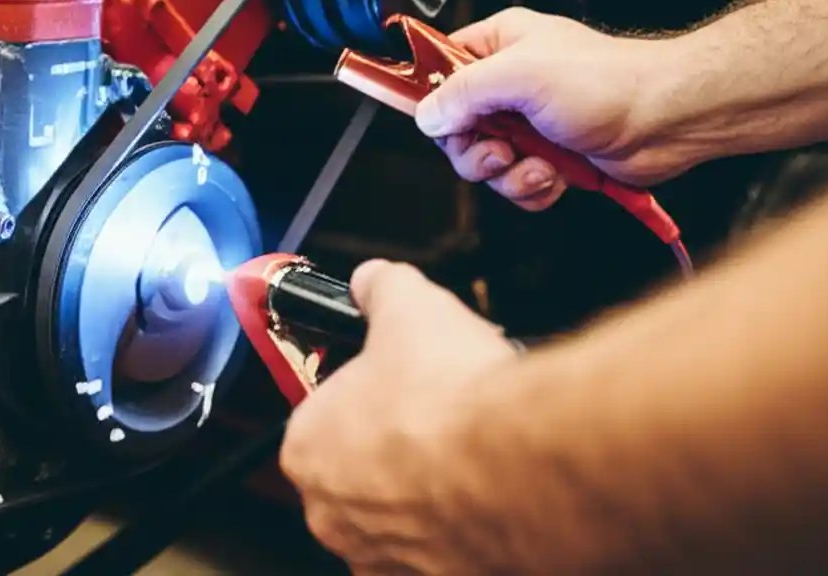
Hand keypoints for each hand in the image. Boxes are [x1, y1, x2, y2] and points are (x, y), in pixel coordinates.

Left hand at [279, 260, 518, 573]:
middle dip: (395, 448)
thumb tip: (373, 279)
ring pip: (400, 521)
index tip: (396, 384)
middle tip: (441, 417)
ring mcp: (383, 559)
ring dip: (429, 493)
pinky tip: (493, 496)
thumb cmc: (452, 396)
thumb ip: (380, 288)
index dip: (363, 396)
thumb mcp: (409, 304)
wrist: (521, 464)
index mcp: (306, 448)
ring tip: (475, 455)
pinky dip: (465, 530)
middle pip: (357, 475)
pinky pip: (444, 554)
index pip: (321, 419)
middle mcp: (333, 516)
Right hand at [416, 8, 688, 210]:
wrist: (667, 120)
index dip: (431, 97)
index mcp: (499, 45)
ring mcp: (529, 122)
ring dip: (508, 175)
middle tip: (499, 152)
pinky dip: (531, 188)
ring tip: (538, 167)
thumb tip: (427, 115)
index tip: (437, 121)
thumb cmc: (609, 81)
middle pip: (456, 127)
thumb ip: (463, 93)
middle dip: (474, 151)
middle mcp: (510, 82)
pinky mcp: (548, 155)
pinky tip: (554, 177)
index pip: (438, 67)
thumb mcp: (520, 76)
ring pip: (485, 161)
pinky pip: (516, 182)